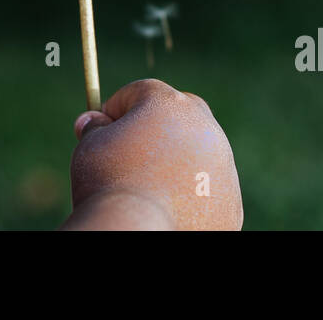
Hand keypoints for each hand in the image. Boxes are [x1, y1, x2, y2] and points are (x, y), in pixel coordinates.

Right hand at [67, 79, 241, 229]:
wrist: (138, 231)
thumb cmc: (109, 183)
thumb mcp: (90, 147)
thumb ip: (95, 128)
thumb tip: (93, 121)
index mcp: (169, 103)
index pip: (143, 92)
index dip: (118, 107)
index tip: (104, 126)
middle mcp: (203, 127)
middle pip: (180, 114)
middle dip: (156, 126)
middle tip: (132, 150)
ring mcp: (223, 165)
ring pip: (199, 153)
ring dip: (178, 161)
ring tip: (149, 186)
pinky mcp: (231, 202)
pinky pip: (208, 189)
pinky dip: (191, 194)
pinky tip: (169, 208)